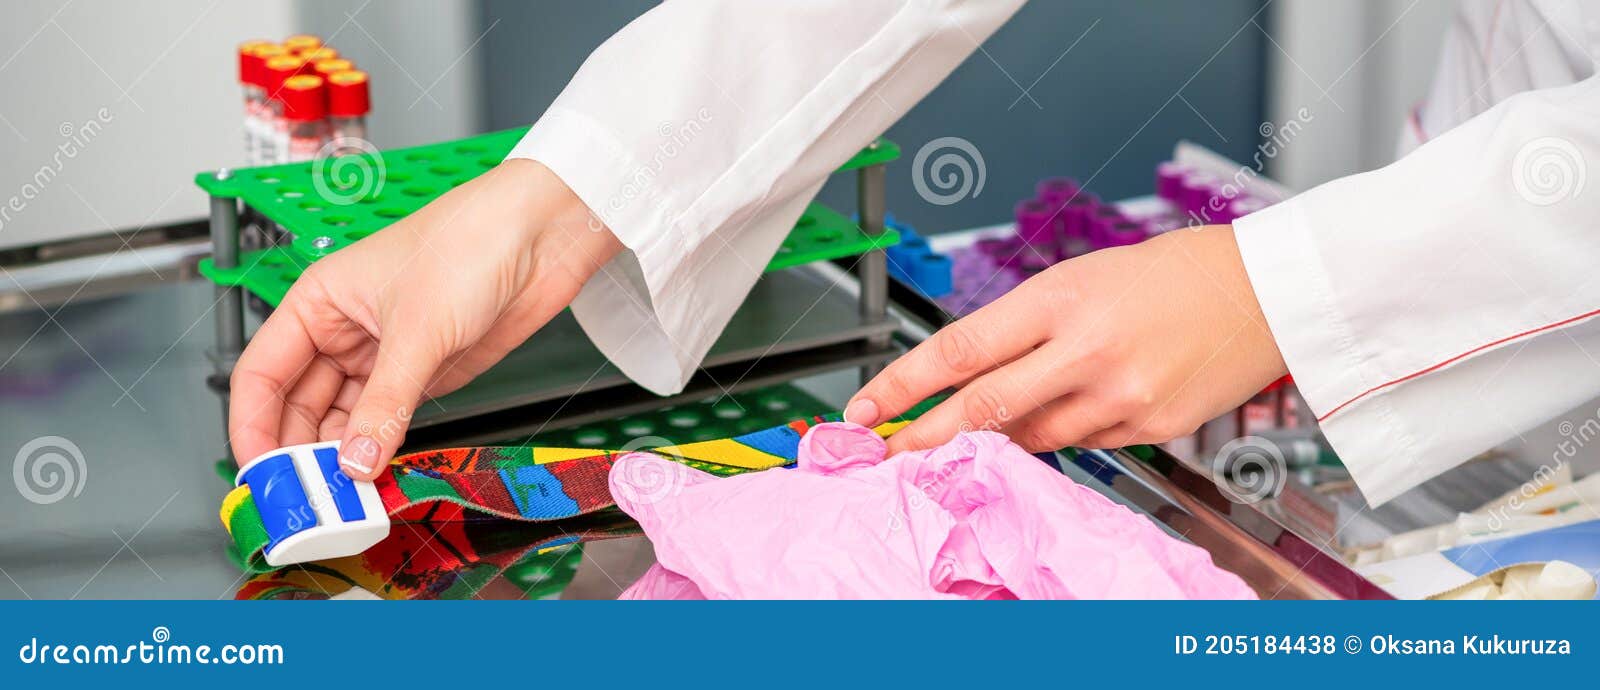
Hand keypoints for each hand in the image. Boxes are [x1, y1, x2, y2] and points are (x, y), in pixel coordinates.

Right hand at [228, 159, 621, 478]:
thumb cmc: (471, 243)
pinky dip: (377, 451)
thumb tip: (354, 461)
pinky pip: (385, 421)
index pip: (262, 373)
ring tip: (340, 499)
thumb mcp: (418, 330)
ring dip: (338, 459)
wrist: (542, 238)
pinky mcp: (424, 373)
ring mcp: (384, 355)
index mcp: (318, 302)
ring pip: (341, 420)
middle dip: (296, 453)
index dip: (252, 425)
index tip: (259, 472)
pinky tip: (374, 477)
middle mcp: (344, 331)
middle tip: (304, 499)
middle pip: (298, 405)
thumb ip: (384, 404)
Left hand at [845, 225, 1287, 453]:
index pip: (960, 350)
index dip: (903, 384)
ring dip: (997, 436)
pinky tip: (1075, 408)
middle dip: (922, 437)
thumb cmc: (1172, 273)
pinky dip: (1061, 432)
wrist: (1264, 291)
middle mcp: (1088, 350)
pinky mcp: (1148, 428)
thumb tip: (969, 378)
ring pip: (1029, 436)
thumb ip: (1025, 330)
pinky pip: (1081, 443)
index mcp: (1061, 298)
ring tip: (990, 423)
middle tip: (883, 455)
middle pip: (982, 408)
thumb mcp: (1082, 278)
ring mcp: (1120, 395)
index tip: (866, 407)